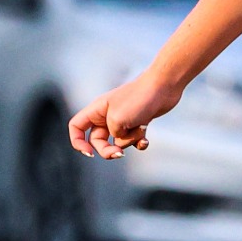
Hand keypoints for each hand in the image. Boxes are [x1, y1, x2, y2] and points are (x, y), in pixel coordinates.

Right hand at [67, 72, 181, 159]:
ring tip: (140, 129)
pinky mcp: (138, 122)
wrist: (164, 86)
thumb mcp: (117, 120)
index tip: (89, 154)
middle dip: (107, 150)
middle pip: (97, 140)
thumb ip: (112, 135)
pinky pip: (134, 140)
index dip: (78, 142)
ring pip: (118, 141)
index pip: (76, 127)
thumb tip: (120, 142)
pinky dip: (139, 143)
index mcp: (96, 110)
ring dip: (129, 141)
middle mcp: (107, 114)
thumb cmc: (138, 99)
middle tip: (119, 153)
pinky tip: (146, 139)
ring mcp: (123, 119)